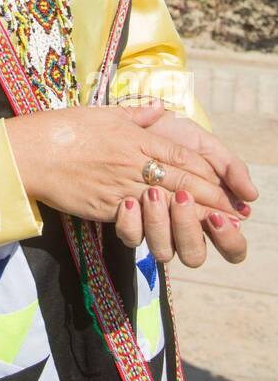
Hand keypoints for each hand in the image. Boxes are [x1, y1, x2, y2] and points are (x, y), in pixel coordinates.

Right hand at [6, 99, 250, 228]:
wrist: (29, 153)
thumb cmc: (63, 128)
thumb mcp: (102, 113)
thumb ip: (135, 115)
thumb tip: (160, 110)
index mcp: (133, 138)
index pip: (180, 155)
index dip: (207, 172)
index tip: (226, 184)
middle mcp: (131, 162)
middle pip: (180, 182)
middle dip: (210, 197)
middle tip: (234, 212)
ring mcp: (119, 187)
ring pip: (166, 204)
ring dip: (192, 216)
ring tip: (213, 224)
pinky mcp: (105, 207)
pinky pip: (139, 218)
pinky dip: (161, 226)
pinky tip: (174, 231)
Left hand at [112, 100, 255, 265]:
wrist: (137, 125)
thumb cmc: (176, 137)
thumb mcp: (205, 146)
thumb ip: (230, 168)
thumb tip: (251, 196)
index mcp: (210, 214)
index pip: (231, 247)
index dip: (228, 239)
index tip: (217, 215)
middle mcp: (184, 228)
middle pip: (194, 255)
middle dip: (189, 230)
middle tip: (181, 198)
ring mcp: (156, 228)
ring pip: (163, 251)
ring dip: (160, 224)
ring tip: (152, 194)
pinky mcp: (128, 222)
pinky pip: (131, 239)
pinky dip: (131, 223)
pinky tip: (129, 202)